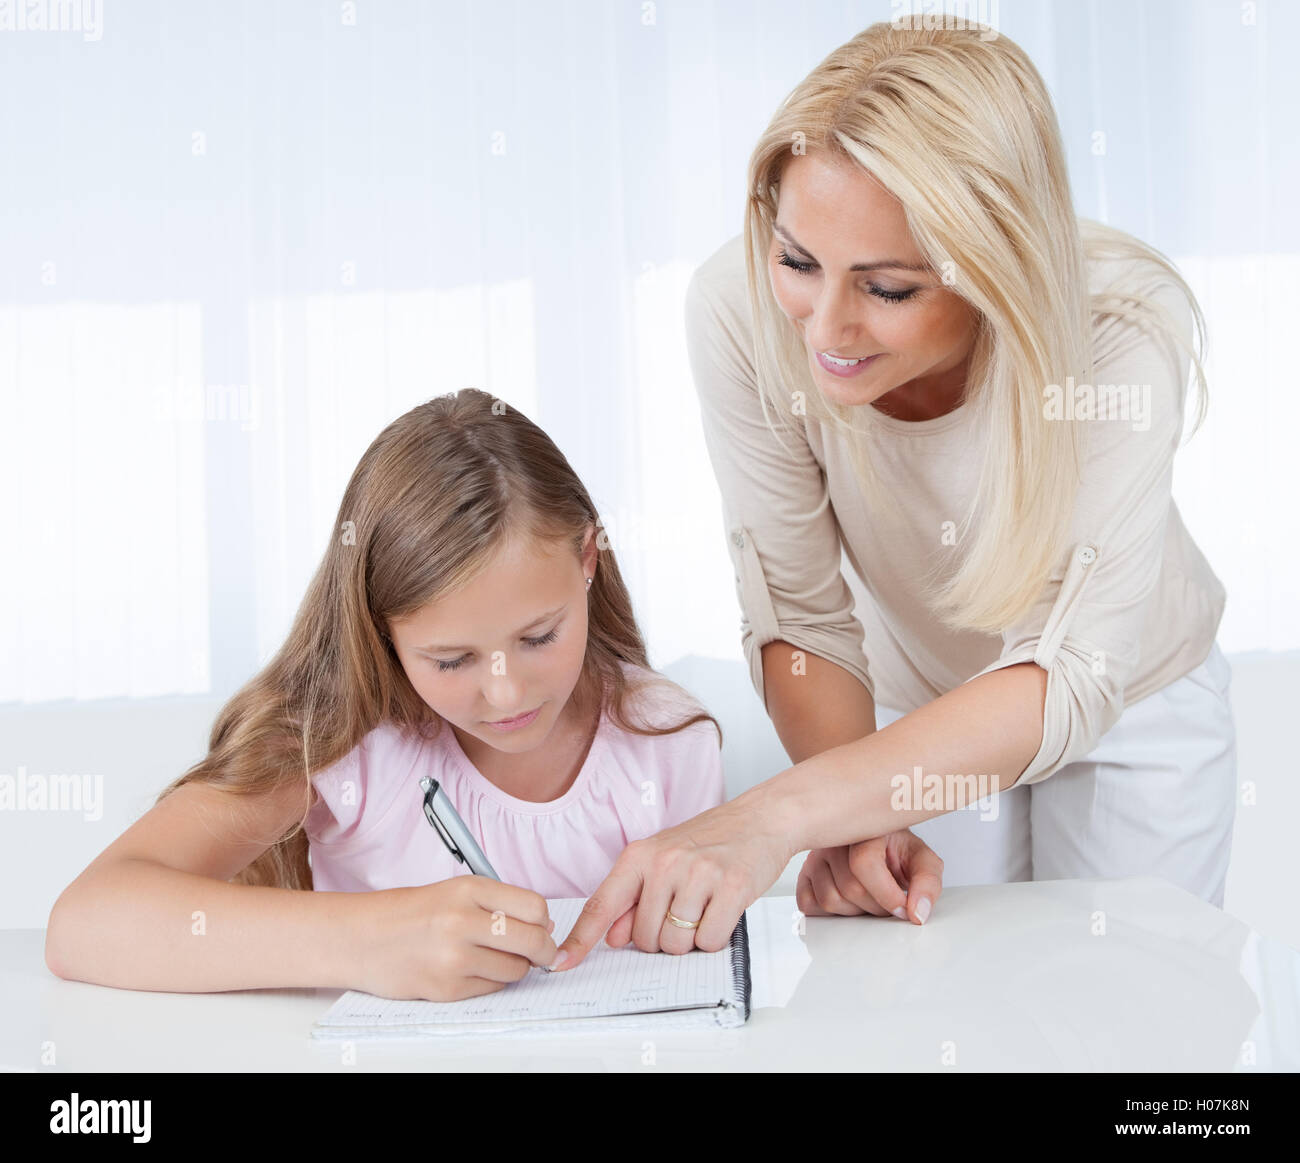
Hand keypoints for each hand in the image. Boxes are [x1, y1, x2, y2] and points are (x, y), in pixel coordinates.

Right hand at [351, 875, 557, 1001]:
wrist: (361, 938)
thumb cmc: (409, 913)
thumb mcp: (454, 891)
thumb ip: (498, 904)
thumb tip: (544, 926)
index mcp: (468, 890)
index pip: (534, 907)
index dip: (544, 921)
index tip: (542, 927)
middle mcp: (462, 921)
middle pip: (533, 941)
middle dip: (543, 950)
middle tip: (541, 953)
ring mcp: (454, 958)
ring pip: (516, 969)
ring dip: (515, 967)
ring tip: (494, 957)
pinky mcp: (447, 988)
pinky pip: (492, 988)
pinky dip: (490, 981)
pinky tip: (471, 969)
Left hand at [552, 795, 793, 970]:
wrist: (760, 817)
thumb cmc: (710, 840)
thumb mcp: (663, 860)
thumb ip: (634, 899)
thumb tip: (610, 936)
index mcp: (640, 856)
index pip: (602, 905)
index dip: (580, 939)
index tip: (560, 963)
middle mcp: (664, 863)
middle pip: (644, 939)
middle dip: (662, 937)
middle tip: (683, 909)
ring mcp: (698, 874)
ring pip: (676, 944)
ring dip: (691, 938)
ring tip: (704, 907)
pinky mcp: (731, 887)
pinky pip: (709, 941)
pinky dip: (715, 936)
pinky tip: (722, 909)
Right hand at [795, 828, 942, 923]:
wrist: (876, 843)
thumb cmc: (896, 850)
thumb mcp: (922, 861)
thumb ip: (927, 884)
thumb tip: (917, 913)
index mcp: (863, 828)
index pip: (864, 863)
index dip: (886, 894)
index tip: (902, 908)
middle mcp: (833, 838)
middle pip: (850, 888)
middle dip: (876, 907)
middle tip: (888, 903)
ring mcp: (814, 856)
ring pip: (829, 900)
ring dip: (855, 912)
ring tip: (868, 898)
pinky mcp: (803, 874)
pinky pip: (809, 904)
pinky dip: (831, 913)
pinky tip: (848, 900)